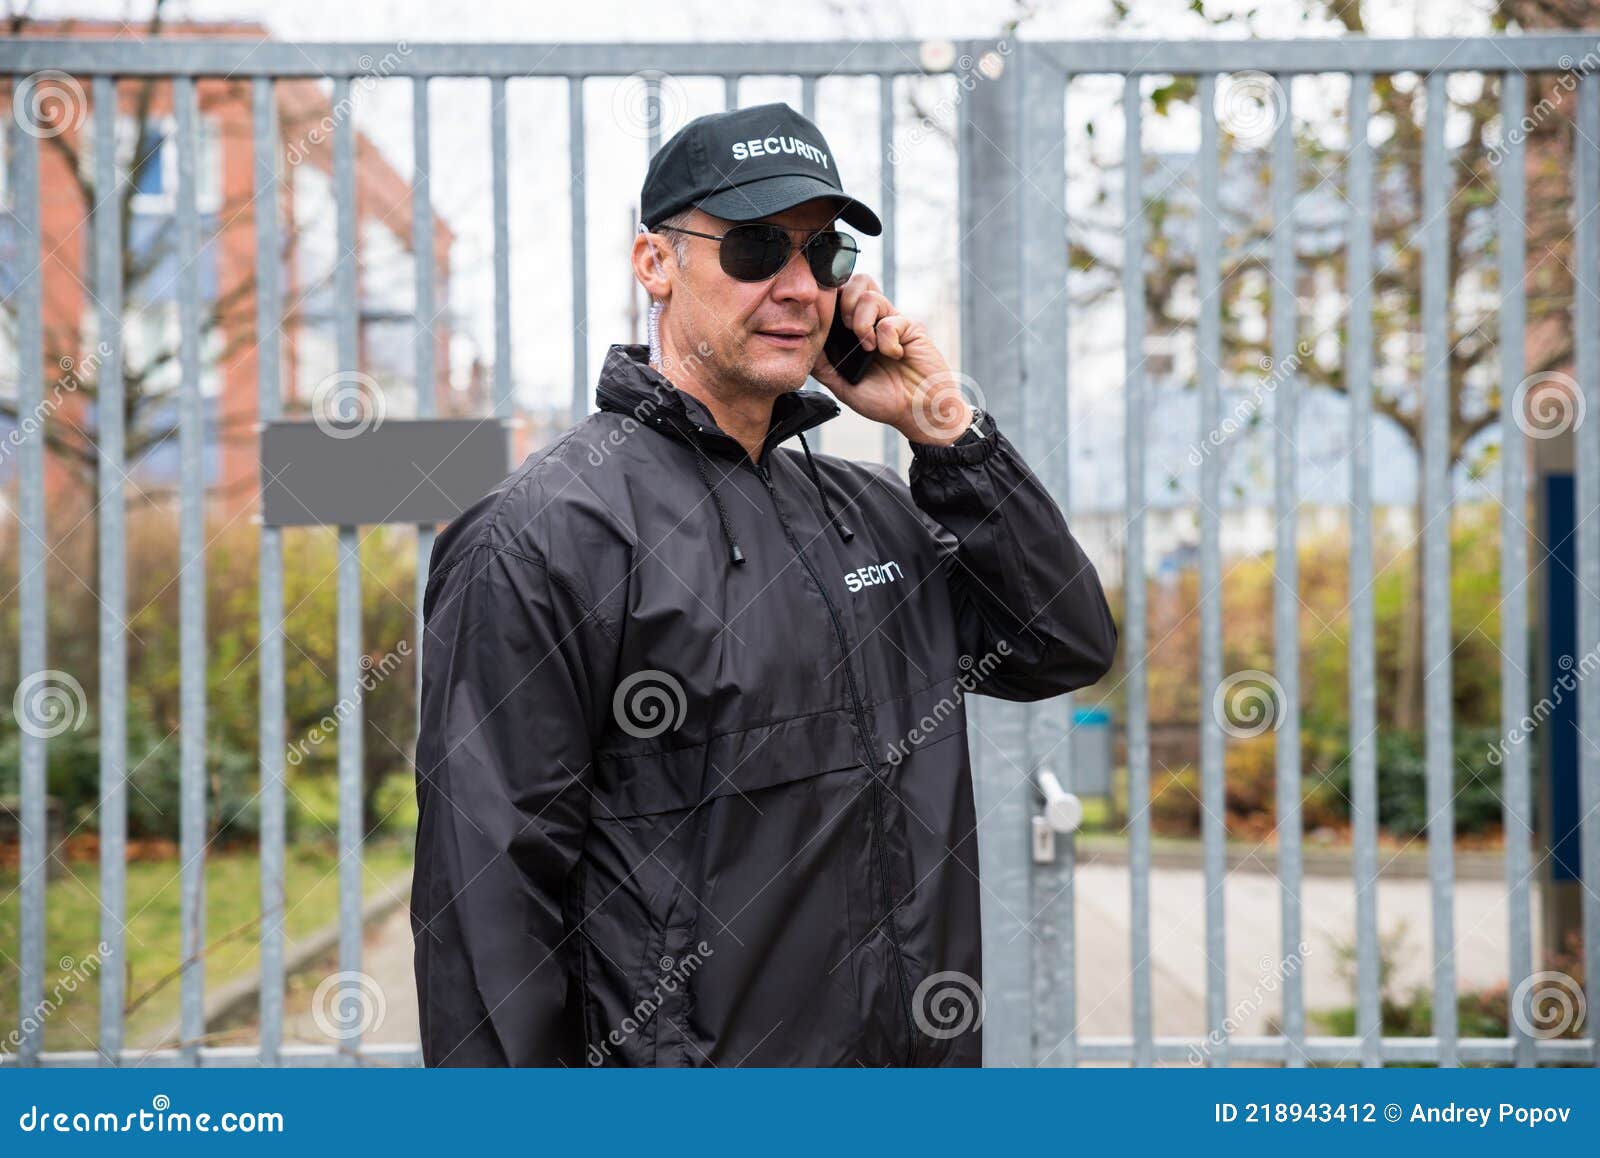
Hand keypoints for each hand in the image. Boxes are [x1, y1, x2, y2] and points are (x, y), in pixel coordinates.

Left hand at [809, 274, 974, 445]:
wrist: (916, 413)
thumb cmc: (884, 401)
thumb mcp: (843, 387)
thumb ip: (823, 367)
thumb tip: (803, 346)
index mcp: (857, 332)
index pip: (841, 298)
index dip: (831, 301)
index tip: (826, 320)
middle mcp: (875, 322)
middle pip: (857, 282)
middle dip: (845, 301)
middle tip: (847, 329)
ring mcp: (893, 322)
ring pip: (869, 295)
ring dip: (862, 323)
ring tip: (869, 348)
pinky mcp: (910, 327)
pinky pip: (890, 321)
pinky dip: (887, 341)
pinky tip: (895, 356)